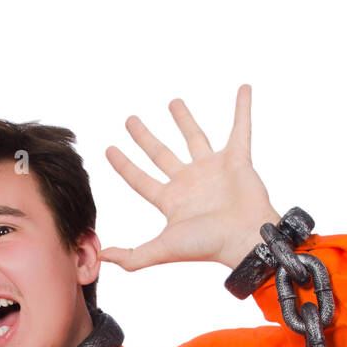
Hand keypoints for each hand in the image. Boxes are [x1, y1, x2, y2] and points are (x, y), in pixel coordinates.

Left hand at [100, 84, 281, 271]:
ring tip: (173, 102)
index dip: (124, 165)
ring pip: (194, 137)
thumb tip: (102, 257)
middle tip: (130, 120)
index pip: (140, 179)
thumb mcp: (163, 250)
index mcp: (171, 201)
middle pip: (160, 154)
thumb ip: (132, 256)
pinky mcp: (237, 159)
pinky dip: (243, 108)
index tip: (109, 148)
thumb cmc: (207, 246)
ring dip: (184, 119)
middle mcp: (189, 182)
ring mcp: (213, 169)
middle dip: (144, 137)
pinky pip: (240, 128)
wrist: (244, 239)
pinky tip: (243, 89)